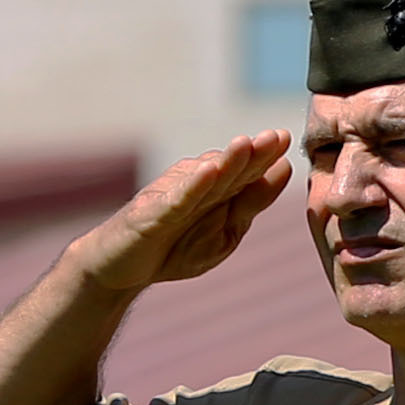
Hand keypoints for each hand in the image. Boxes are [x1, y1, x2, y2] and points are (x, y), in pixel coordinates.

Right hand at [79, 131, 294, 294]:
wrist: (118, 268)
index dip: (265, 158)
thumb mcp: (224, 232)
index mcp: (216, 192)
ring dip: (226, 161)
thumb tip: (284, 168)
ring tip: (246, 143)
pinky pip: (176, 200)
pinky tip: (208, 172)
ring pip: (205, 179)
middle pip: (229, 171)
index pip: (246, 174)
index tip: (286, 139)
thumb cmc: (172, 248)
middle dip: (252, 153)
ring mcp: (171, 199)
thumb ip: (250, 202)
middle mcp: (194, 187)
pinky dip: (192, 186)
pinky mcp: (151, 215)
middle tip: (276, 135)